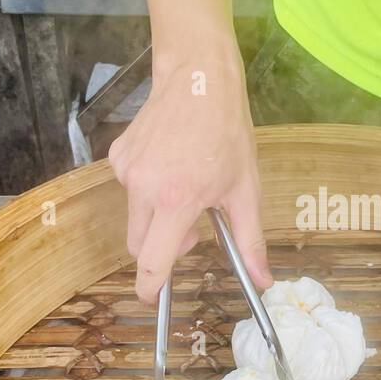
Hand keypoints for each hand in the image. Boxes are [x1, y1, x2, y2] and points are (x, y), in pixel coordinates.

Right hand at [109, 41, 271, 303]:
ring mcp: (126, 171)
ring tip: (185, 184)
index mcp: (176, 200)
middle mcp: (143, 188)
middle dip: (162, 247)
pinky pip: (129, 189)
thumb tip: (263, 281)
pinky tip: (169, 163)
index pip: (152, 260)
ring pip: (135, 217)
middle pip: (140, 244)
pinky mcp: (117, 156)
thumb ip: (250, 240)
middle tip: (191, 226)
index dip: (150, 286)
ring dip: (156, 216)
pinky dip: (147, 189)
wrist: (198, 80)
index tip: (151, 299)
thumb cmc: (227, 133)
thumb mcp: (246, 189)